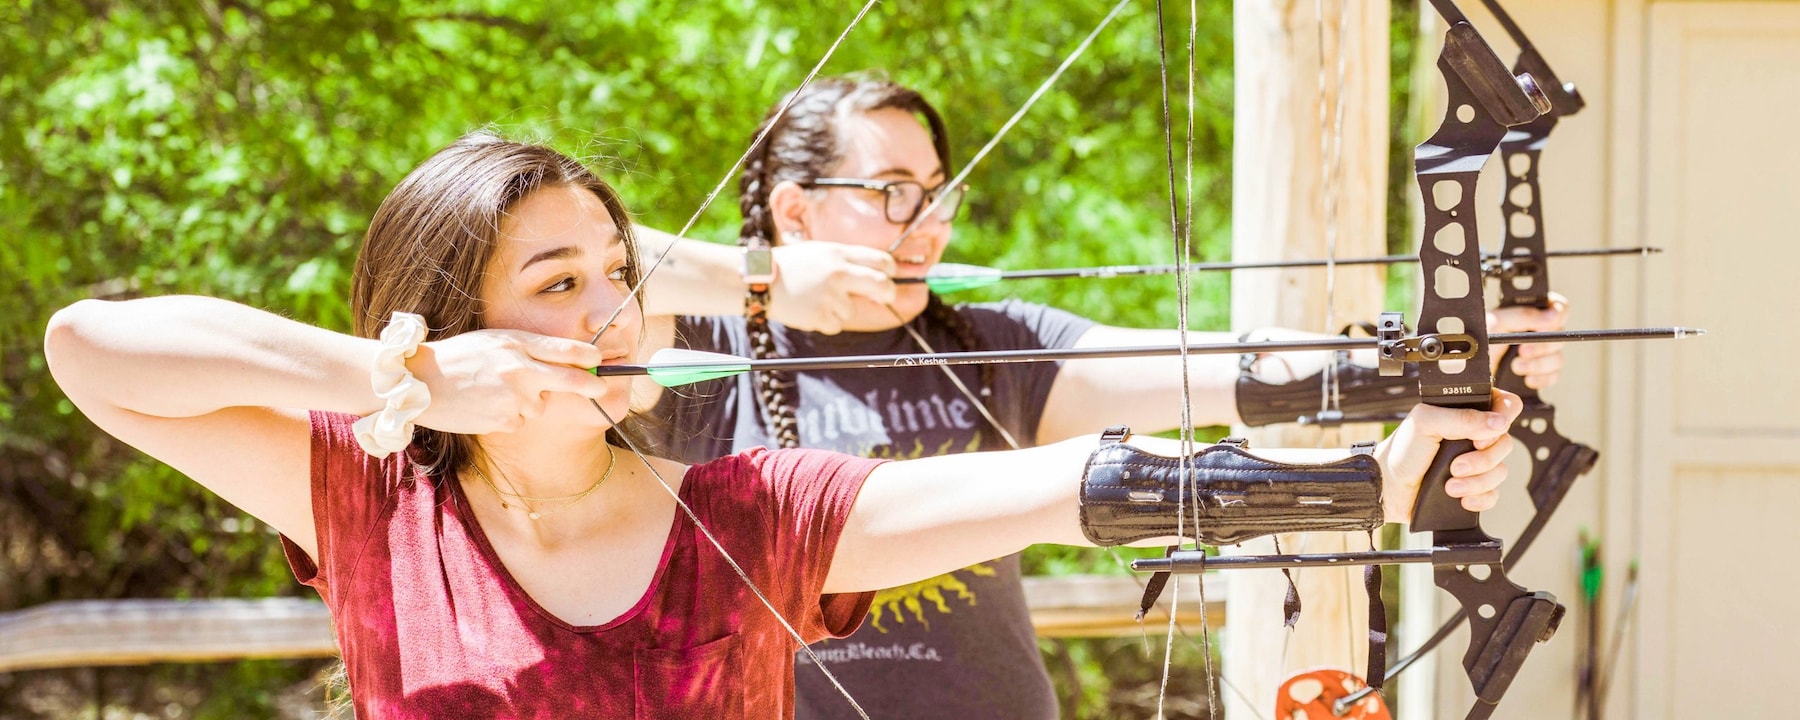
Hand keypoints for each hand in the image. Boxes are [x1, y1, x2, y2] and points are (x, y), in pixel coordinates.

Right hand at [406, 329, 609, 433]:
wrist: (420, 382)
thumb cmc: (458, 358)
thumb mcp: (494, 341)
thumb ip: (526, 349)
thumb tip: (562, 360)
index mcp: (517, 343)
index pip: (565, 349)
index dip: (589, 356)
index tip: (600, 360)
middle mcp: (520, 368)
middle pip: (571, 380)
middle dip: (591, 385)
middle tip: (600, 388)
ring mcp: (513, 396)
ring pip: (541, 405)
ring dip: (528, 402)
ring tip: (496, 392)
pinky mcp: (505, 420)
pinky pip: (520, 421)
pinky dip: (509, 417)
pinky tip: (486, 406)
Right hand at [768, 240, 896, 333]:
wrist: (759, 279)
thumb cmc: (791, 266)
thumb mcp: (820, 252)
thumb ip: (846, 262)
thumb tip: (876, 276)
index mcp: (839, 254)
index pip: (881, 260)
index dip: (891, 271)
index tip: (890, 277)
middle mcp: (838, 273)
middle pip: (882, 286)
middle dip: (889, 294)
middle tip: (886, 298)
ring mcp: (830, 295)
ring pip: (852, 309)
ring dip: (840, 308)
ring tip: (815, 298)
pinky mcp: (820, 316)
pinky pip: (836, 325)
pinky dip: (826, 321)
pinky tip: (809, 309)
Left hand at [1375, 388, 1523, 523]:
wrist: (1389, 488)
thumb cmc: (1402, 451)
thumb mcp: (1426, 423)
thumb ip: (1461, 418)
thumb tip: (1498, 422)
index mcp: (1465, 413)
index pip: (1504, 405)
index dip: (1503, 418)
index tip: (1482, 435)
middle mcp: (1475, 436)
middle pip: (1506, 443)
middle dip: (1482, 459)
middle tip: (1456, 466)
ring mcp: (1476, 462)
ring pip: (1501, 471)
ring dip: (1476, 481)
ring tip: (1450, 485)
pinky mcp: (1475, 487)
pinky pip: (1494, 494)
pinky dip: (1479, 497)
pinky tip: (1460, 497)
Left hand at [1487, 291, 1568, 388]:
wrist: (1468, 371)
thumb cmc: (1478, 341)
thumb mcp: (1495, 322)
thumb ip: (1522, 315)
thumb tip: (1551, 316)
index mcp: (1529, 314)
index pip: (1557, 307)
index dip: (1558, 313)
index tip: (1548, 324)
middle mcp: (1538, 332)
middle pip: (1560, 336)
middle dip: (1542, 346)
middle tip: (1522, 351)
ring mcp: (1540, 353)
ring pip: (1558, 358)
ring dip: (1538, 364)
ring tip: (1516, 366)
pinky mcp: (1539, 372)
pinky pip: (1553, 376)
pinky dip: (1541, 379)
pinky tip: (1526, 378)